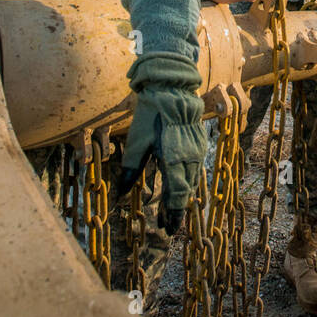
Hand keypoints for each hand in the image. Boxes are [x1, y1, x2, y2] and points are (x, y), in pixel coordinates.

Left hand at [116, 56, 206, 222]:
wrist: (172, 87)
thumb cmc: (151, 114)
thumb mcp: (135, 142)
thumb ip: (129, 170)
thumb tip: (119, 194)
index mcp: (174, 161)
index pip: (176, 197)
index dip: (173, 215)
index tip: (167, 229)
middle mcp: (189, 159)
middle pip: (185, 193)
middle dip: (175, 210)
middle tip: (165, 225)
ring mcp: (196, 151)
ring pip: (191, 182)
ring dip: (180, 197)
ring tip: (169, 210)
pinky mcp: (198, 143)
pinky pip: (194, 170)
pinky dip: (186, 183)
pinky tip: (178, 186)